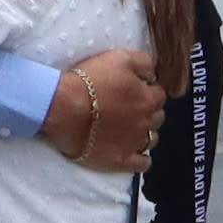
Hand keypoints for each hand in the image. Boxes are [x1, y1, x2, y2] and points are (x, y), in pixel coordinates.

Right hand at [37, 47, 165, 175]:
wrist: (63, 108)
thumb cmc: (89, 81)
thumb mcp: (120, 58)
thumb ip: (144, 63)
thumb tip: (152, 74)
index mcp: (147, 99)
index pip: (160, 95)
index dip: (147, 90)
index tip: (134, 89)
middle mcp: (145, 123)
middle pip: (157, 117)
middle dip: (147, 111)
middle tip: (128, 107)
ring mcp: (134, 144)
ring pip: (151, 140)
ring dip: (144, 133)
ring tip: (127, 128)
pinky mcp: (120, 161)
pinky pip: (142, 164)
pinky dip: (141, 158)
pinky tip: (131, 150)